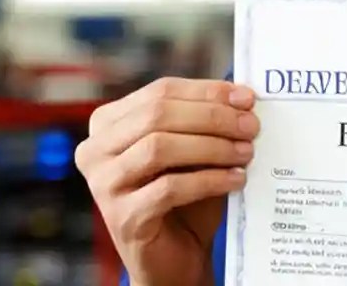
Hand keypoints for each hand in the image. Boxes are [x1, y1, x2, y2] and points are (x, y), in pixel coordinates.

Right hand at [76, 77, 259, 285]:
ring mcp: (103, 184)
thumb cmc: (185, 196)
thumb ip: (205, 119)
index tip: (247, 98)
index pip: (160, 91)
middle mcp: (95, 150)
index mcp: (109, 123)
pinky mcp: (121, 217)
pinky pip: (169, 188)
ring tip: (246, 152)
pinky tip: (235, 179)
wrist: (174, 254)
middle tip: (251, 127)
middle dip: (212, 117)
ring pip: (159, 148)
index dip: (206, 91)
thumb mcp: (193, 150)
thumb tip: (242, 93)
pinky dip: (209, 180)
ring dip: (212, 147)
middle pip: (157, 115)